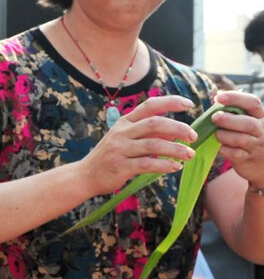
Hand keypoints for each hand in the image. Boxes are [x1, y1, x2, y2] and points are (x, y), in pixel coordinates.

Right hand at [79, 95, 197, 196]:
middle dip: (179, 128)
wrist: (85, 176)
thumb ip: (149, 134)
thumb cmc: (110, 156)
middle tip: (193, 136)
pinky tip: (176, 167)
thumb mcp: (126, 140)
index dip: (171, 102)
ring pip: (154, 144)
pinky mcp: (121, 166)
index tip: (189, 105)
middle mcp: (122, 133)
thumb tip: (175, 130)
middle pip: (155, 123)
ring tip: (189, 154)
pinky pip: (147, 163)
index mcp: (125, 122)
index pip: (149, 105)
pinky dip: (165, 165)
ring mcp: (120, 149)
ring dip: (176, 149)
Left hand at [211, 90, 263, 187]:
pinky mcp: (248, 159)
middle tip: (215, 117)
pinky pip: (235, 154)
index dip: (235, 98)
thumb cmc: (248, 135)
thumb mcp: (245, 121)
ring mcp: (256, 145)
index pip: (253, 103)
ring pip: (241, 139)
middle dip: (228, 120)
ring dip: (224, 135)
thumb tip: (216, 95)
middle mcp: (261, 130)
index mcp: (260, 116)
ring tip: (217, 133)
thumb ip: (234, 110)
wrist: (261, 163)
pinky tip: (218, 146)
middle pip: (248, 123)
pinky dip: (224, 149)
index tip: (218, 97)